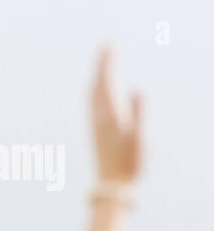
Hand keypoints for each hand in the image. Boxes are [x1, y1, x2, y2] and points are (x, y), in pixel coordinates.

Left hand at [91, 48, 141, 183]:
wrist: (111, 186)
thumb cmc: (129, 163)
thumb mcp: (138, 137)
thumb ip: (138, 112)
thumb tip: (137, 89)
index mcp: (109, 116)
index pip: (106, 83)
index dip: (106, 64)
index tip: (107, 45)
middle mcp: (98, 119)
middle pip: (97, 86)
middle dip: (101, 65)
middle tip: (106, 45)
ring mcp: (96, 125)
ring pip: (93, 95)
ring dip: (97, 77)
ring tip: (102, 62)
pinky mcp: (97, 132)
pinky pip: (93, 105)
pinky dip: (96, 92)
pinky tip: (98, 91)